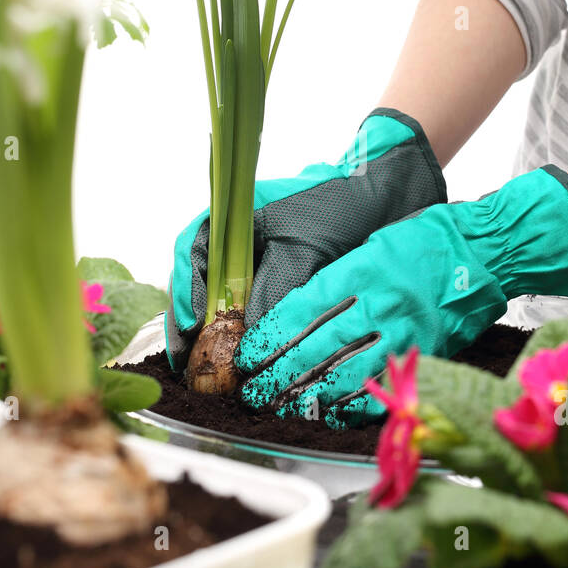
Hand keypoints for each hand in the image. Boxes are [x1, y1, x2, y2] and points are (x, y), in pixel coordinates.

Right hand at [165, 108, 445, 367]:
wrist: (381, 199)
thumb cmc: (340, 211)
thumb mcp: (303, 251)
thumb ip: (272, 291)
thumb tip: (247, 340)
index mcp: (236, 215)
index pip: (192, 249)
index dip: (185, 288)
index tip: (191, 323)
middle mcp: (237, 238)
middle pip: (197, 280)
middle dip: (191, 321)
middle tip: (190, 360)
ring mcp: (253, 260)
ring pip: (217, 299)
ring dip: (212, 333)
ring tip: (209, 368)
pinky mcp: (273, 281)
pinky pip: (246, 308)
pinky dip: (240, 333)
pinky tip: (241, 359)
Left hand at [232, 166, 567, 425]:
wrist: (484, 250)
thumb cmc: (425, 242)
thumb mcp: (371, 245)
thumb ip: (338, 279)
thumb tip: (297, 313)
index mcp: (362, 268)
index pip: (305, 308)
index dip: (273, 335)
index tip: (251, 353)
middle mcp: (380, 301)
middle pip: (320, 345)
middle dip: (282, 371)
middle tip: (255, 390)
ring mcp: (404, 330)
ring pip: (347, 370)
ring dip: (310, 392)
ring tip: (282, 404)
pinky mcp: (424, 351)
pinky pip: (383, 384)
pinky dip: (354, 403)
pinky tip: (330, 412)